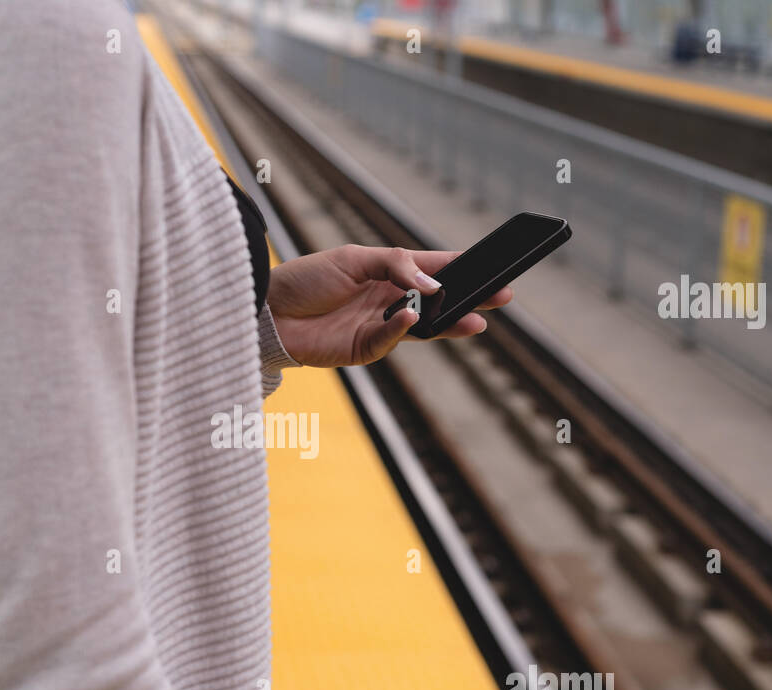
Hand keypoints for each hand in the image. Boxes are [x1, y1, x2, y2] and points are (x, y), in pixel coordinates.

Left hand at [265, 244, 512, 367]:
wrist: (268, 312)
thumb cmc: (306, 279)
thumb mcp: (353, 259)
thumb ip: (394, 266)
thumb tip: (431, 283)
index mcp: (388, 272)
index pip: (433, 268)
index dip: (462, 267)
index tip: (493, 265)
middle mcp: (389, 300)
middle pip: (438, 301)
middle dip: (470, 299)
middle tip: (503, 295)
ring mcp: (379, 326)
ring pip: (425, 326)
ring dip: (450, 323)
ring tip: (477, 319)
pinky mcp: (365, 349)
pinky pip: (391, 339)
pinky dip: (402, 329)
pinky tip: (413, 318)